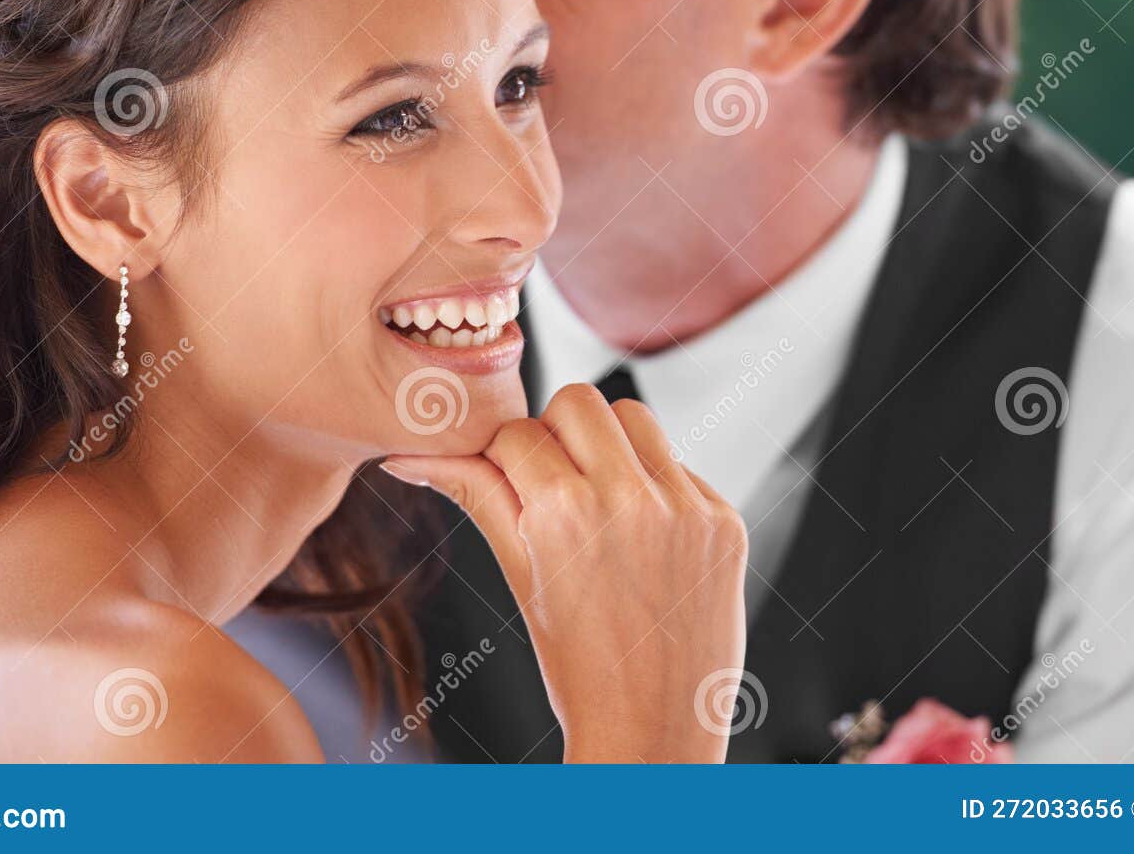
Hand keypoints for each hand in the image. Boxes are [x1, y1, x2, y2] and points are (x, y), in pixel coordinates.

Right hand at [384, 383, 747, 762]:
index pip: (516, 432)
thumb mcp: (519, 575)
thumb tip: (410, 453)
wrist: (655, 730)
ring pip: (635, 418)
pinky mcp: (723, 519)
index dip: (504, 457)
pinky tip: (646, 541)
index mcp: (563, 512)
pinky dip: (656, 488)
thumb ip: (474, 495)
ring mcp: (685, 507)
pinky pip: (680, 467)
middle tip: (555, 482)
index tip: (509, 483)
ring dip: (611, 444)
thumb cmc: (576, 665)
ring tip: (601, 502)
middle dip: (557, 432)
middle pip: (579, 402)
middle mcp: (628, 498)